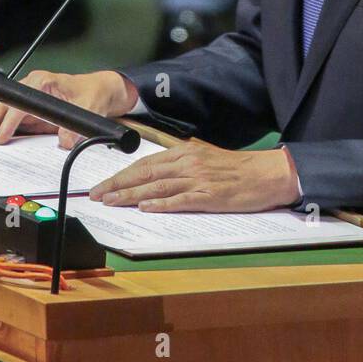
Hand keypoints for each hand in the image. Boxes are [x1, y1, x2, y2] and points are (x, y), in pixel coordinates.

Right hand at [0, 69, 138, 147]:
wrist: (100, 89)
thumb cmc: (93, 93)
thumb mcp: (89, 108)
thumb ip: (76, 125)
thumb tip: (64, 142)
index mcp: (42, 82)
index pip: (20, 104)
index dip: (9, 121)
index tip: (1, 138)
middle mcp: (31, 87)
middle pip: (4, 105)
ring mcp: (29, 97)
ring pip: (2, 110)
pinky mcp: (31, 108)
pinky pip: (10, 117)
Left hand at [88, 139, 300, 212]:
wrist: (266, 173)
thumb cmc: (236, 169)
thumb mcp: (204, 158)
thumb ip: (180, 163)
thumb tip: (155, 173)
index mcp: (185, 153)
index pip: (145, 163)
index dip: (122, 174)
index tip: (104, 184)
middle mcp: (188, 163)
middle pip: (145, 173)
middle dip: (117, 185)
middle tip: (96, 195)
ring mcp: (198, 179)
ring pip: (157, 187)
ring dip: (130, 195)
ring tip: (111, 201)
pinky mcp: (209, 195)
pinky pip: (180, 200)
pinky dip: (161, 204)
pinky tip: (145, 208)